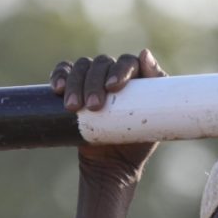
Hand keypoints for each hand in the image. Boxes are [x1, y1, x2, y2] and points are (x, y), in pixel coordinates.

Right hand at [52, 49, 165, 180]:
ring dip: (75, 83)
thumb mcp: (155, 122)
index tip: (113, 87)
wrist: (113, 164)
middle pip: (101, 64)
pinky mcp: (73, 88)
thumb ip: (160, 93)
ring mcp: (91, 79)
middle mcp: (113, 73)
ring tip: (73, 107)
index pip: (128, 62)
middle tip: (93, 107)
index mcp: (136, 77)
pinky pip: (64, 72)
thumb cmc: (137, 142)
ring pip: (81, 67)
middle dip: (94, 83)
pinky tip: (57, 88)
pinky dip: (59, 75)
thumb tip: (144, 53)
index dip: (120, 70)